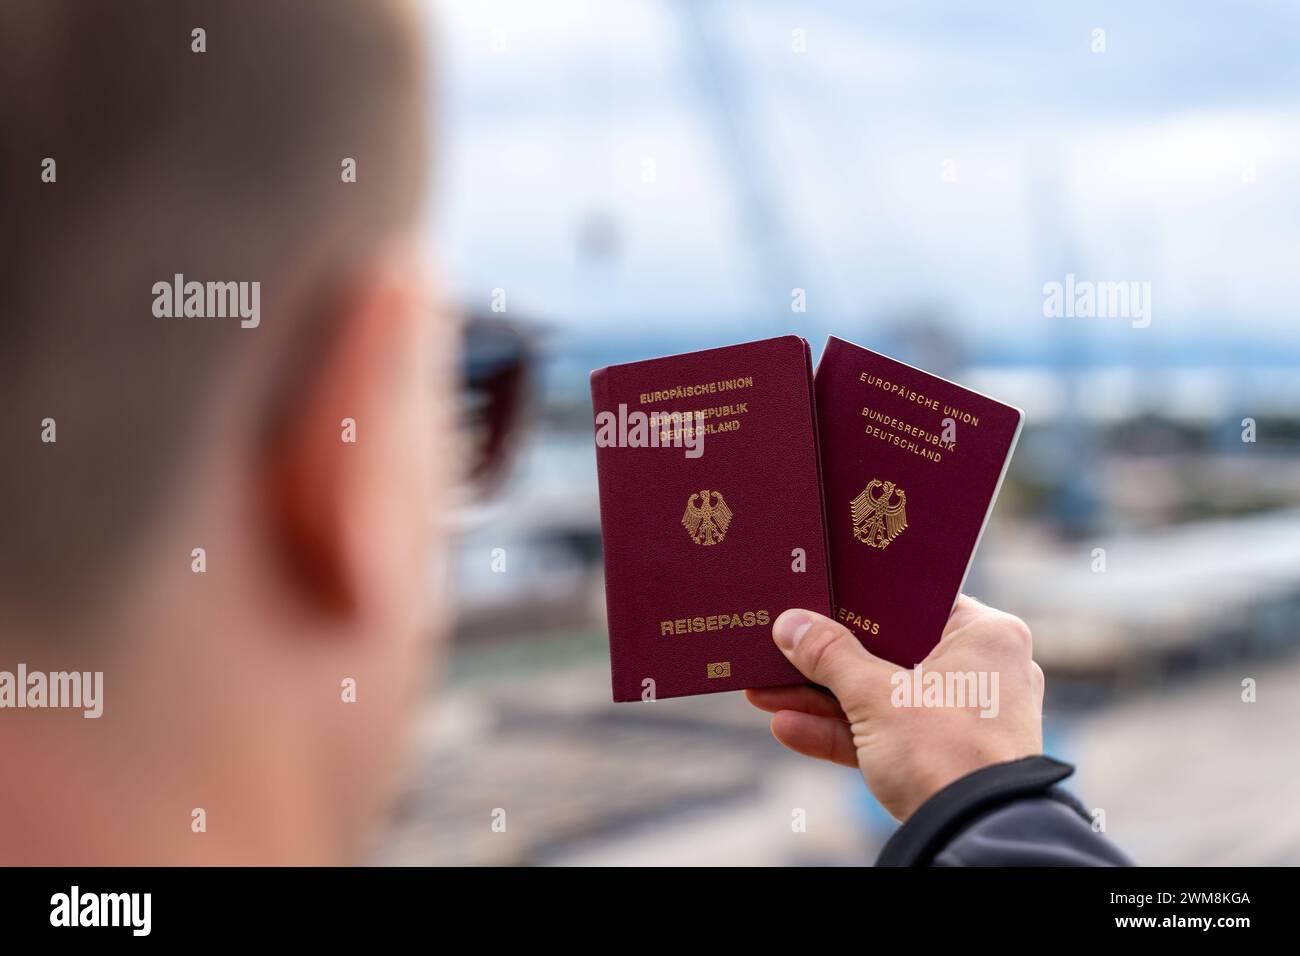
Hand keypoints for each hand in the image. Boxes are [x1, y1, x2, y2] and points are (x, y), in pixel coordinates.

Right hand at [745, 595, 1043, 821]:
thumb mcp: (877, 695)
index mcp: (984, 637)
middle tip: (782, 644)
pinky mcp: (940, 757)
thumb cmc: (944, 752)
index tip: (819, 595)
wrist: (973, 836)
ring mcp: (960, 718)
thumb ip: (830, 656)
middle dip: (827, 658)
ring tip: (764, 690)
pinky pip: (884, 734)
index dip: (862, 598)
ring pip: (880, 696)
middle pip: (889, 651)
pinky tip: (787, 726)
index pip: (916, 601)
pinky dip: (839, 732)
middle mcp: (979, 671)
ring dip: (820, 698)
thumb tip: (792, 625)